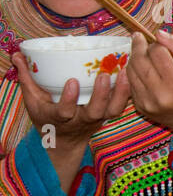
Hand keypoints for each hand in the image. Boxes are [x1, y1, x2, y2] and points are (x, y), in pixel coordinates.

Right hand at [11, 51, 130, 193]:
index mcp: (59, 118)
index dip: (69, 99)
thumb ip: (26, 79)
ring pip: (112, 110)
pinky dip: (127, 92)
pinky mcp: (108, 115)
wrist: (64, 140)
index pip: (65, 112)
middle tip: (103, 75)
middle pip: (94, 112)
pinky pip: (121, 106)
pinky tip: (131, 74)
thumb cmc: (47, 116)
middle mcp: (81, 120)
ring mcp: (97, 118)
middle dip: (100, 95)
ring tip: (123, 73)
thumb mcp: (33, 101)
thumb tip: (18, 55)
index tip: (71, 82)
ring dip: (120, 93)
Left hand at [126, 32, 172, 172]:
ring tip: (142, 53)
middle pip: (140, 60)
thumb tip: (158, 33)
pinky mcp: (141, 107)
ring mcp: (148, 103)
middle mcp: (161, 95)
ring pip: (131, 70)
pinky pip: (131, 83)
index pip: (157, 52)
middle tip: (140, 38)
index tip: (159, 42)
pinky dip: (135, 73)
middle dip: (139, 46)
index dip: (158, 44)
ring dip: (134, 58)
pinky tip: (144, 70)